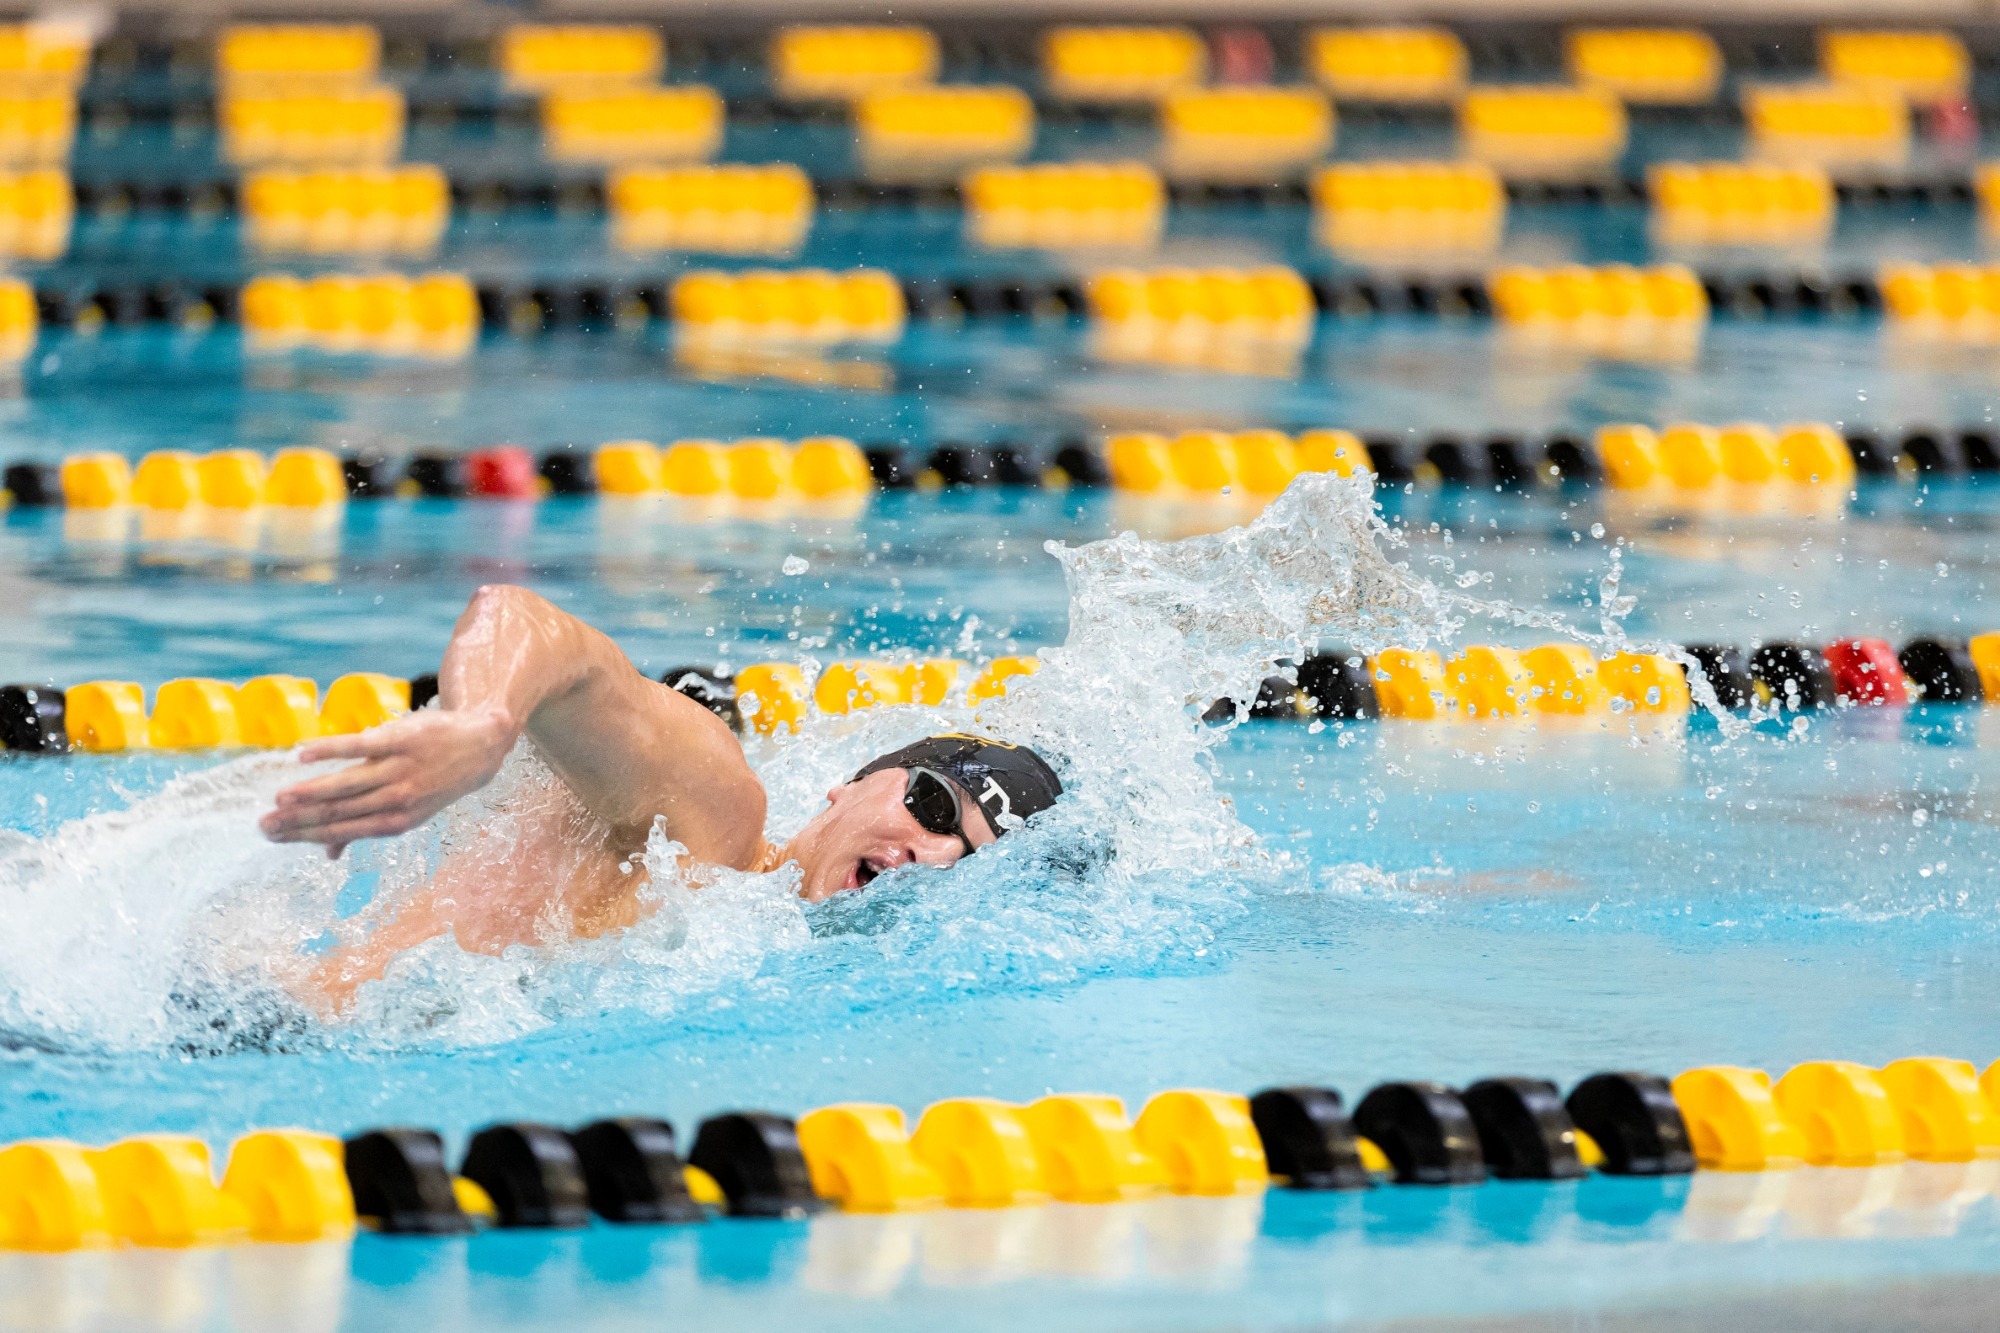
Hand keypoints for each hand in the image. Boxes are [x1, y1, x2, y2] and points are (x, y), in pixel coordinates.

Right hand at [260, 706, 514, 858]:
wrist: (481, 745)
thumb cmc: (433, 778)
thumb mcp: (406, 809)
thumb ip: (363, 827)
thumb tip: (328, 855)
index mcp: (396, 821)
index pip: (342, 831)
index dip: (305, 835)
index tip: (271, 837)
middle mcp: (397, 799)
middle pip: (339, 812)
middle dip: (298, 820)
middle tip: (263, 825)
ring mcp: (400, 769)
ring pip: (347, 784)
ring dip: (310, 792)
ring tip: (279, 799)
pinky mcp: (400, 739)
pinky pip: (360, 746)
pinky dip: (330, 751)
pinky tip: (303, 756)